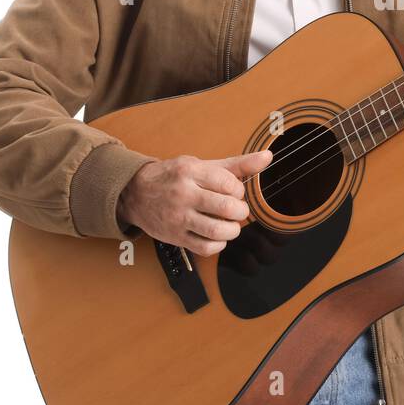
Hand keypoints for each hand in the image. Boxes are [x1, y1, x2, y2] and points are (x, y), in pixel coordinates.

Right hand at [117, 150, 272, 255]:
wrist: (135, 193)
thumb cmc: (174, 177)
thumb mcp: (203, 165)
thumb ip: (237, 164)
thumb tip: (268, 157)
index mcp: (190, 172)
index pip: (228, 184)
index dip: (238, 191)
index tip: (234, 192)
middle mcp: (183, 194)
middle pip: (226, 208)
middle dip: (240, 211)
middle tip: (237, 210)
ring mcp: (178, 217)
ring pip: (217, 231)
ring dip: (232, 230)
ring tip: (230, 224)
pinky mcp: (175, 237)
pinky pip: (205, 248)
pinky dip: (218, 244)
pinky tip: (217, 235)